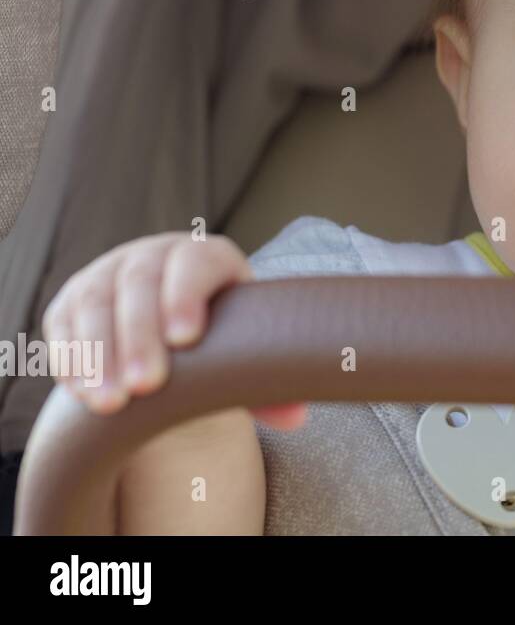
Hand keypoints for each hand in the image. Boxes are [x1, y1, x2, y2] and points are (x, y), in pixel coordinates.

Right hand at [41, 232, 306, 428]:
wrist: (171, 316)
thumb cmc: (220, 335)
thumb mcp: (243, 346)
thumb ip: (266, 380)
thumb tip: (294, 417)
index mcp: (207, 257)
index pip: (196, 263)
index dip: (188, 295)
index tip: (187, 338)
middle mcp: (155, 255)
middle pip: (140, 283)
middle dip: (140, 335)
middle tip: (146, 386)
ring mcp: (109, 273)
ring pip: (95, 302)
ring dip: (98, 353)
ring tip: (111, 404)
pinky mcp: (73, 299)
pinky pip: (62, 323)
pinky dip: (70, 357)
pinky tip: (82, 393)